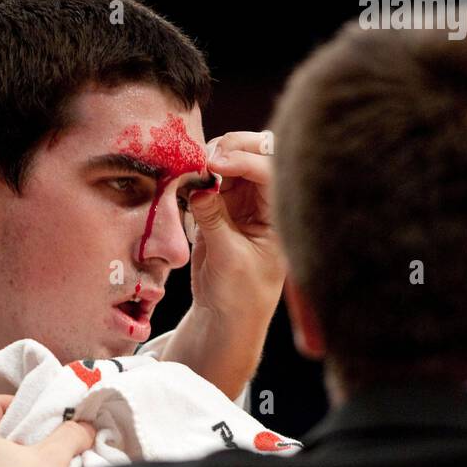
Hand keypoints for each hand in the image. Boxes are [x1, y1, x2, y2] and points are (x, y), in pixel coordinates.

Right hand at [157, 130, 285, 401]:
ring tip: (193, 169)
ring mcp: (242, 201)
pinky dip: (197, 175)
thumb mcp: (229, 259)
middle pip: (254, 153)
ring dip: (211, 159)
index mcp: (279, 213)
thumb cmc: (240, 296)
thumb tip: (200, 186)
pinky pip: (210, 179)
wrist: (225, 318)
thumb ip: (214, 220)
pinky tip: (187, 180)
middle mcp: (264, 201)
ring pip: (230, 161)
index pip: (268, 171)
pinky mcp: (220, 207)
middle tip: (205, 159)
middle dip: (230, 149)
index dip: (243, 161)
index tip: (215, 165)